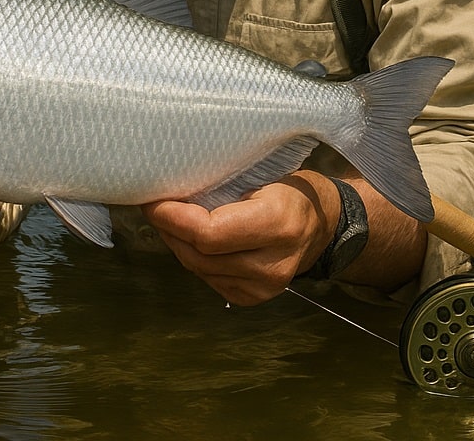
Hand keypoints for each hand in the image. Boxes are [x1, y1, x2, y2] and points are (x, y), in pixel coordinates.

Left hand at [141, 172, 336, 305]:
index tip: (152, 200)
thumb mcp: (264, 174)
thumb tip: (171, 186)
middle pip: (200, 254)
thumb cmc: (288, 189)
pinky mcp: (253, 299)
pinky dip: (193, 258)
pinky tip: (189, 240)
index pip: (209, 232)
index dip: (173, 218)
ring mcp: (264, 288)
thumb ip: (223, 185)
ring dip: (177, 244)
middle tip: (153, 206)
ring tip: (167, 220)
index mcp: (278, 224)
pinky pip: (208, 279)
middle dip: (169, 230)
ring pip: (199, 269)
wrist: (321, 225)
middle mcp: (273, 264)